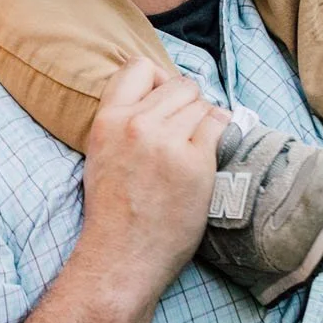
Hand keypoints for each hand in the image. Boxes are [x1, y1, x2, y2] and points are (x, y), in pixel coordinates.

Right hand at [76, 59, 224, 302]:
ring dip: (204, 121)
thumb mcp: (101, 152)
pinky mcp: (197, 163)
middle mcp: (137, 125)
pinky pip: (220, 126)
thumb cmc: (114, 210)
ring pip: (202, 104)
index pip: (139, 66)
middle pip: (180, 85)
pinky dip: (221, 134)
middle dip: (187, 104)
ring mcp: (168, 143)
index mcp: (108, 120)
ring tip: (195, 148)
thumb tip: (160, 92)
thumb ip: (123, 119)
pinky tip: (210, 153)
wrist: (122, 255)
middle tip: (185, 132)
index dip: (158, 79)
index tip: (164, 100)